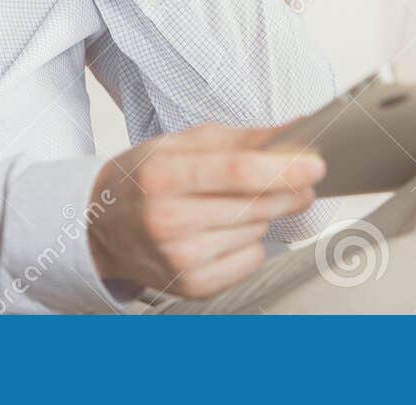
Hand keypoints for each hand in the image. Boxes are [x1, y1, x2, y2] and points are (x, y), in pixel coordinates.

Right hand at [87, 122, 324, 298]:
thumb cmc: (145, 178)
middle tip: (302, 179)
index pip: (238, 172)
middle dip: (290, 190)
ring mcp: (179, 257)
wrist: (101, 225)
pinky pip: (250, 261)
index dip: (284, 168)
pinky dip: (253, 243)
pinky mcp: (191, 285)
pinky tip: (229, 231)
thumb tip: (296, 130)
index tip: (315, 164)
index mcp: (163, 174)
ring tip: (238, 204)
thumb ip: (243, 138)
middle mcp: (167, 219)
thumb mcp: (183, 144)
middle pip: (254, 205)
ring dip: (265, 215)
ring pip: (256, 232)